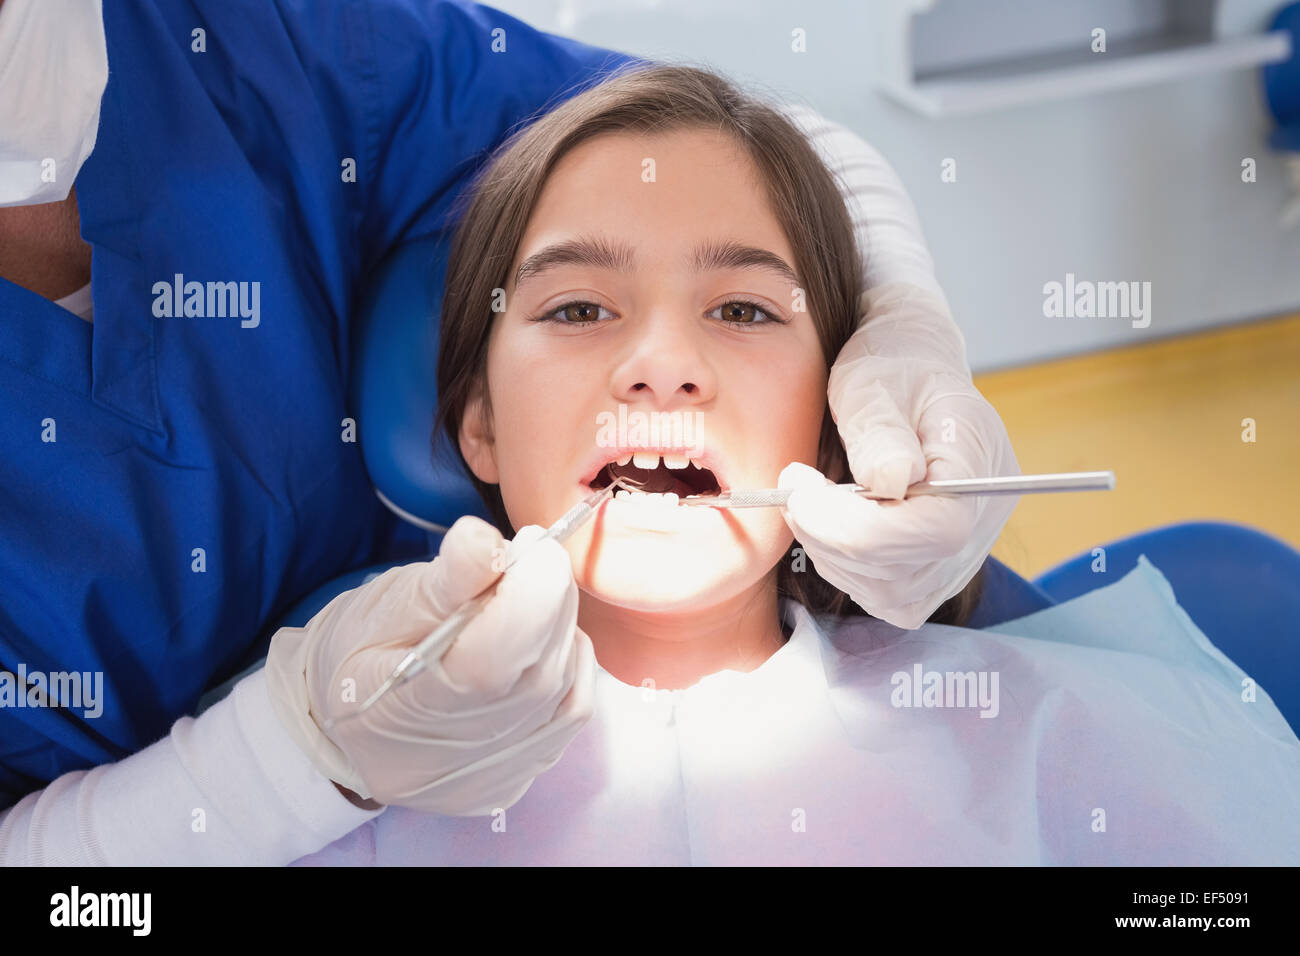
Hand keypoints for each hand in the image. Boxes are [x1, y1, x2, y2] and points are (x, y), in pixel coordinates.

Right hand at [265, 516, 595, 814]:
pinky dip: (568, 662)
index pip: (491, 664)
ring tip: (527, 598)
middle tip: (531, 559)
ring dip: (559, 628)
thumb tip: (488, 538)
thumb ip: (448, 575)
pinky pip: (573, 711)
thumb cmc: (360, 654)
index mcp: (397, 715)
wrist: (347, 726)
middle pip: (537, 672)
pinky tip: (542, 640)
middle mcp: (450, 763)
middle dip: (548, 599)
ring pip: (564, 689)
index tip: (534, 544)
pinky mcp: (520, 778)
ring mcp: (490, 779)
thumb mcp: (387, 603)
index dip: (530, 595)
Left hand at [779, 284, 1019, 628]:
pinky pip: (887, 598)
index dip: (859, 526)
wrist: (906, 375)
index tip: (801, 489)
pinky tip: (830, 525)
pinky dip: (844, 568)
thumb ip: (879, 429)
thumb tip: (890, 481)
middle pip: (908, 568)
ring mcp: (965, 551)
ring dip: (831, 553)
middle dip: (830, 536)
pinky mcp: (935, 571)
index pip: (937, 528)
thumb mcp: (874, 380)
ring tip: (809, 498)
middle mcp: (984, 516)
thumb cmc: (890, 368)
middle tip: (794, 486)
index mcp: (978, 456)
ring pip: (890, 593)